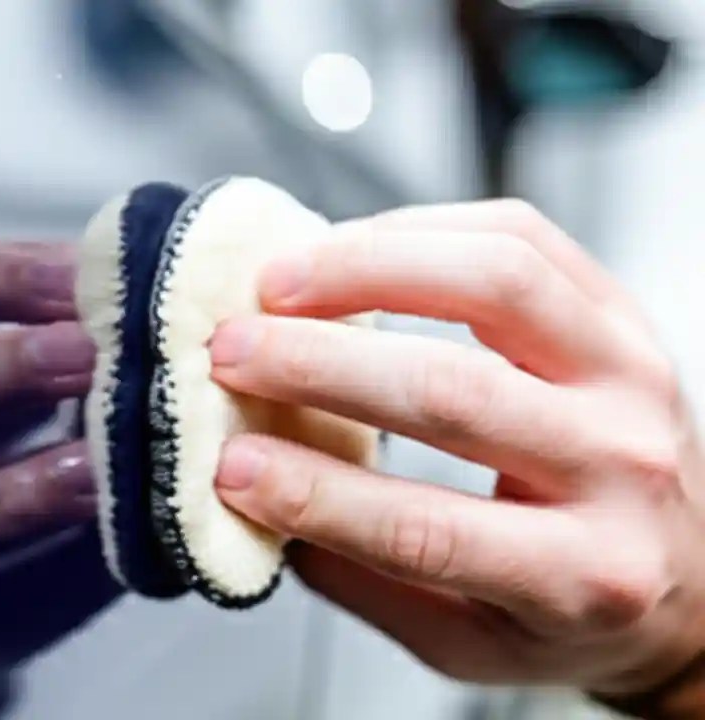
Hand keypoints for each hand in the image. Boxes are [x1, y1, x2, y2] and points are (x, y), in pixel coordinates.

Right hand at [208, 200, 704, 713]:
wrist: (685, 574)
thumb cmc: (566, 607)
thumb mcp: (459, 639)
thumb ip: (357, 576)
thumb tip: (249, 496)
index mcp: (581, 574)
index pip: (425, 528)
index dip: (312, 493)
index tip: (232, 467)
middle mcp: (621, 466)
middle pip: (454, 390)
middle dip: (318, 363)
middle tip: (232, 353)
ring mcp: (632, 374)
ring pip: (497, 280)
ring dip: (366, 268)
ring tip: (279, 280)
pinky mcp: (621, 311)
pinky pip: (521, 235)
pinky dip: (419, 228)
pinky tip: (352, 246)